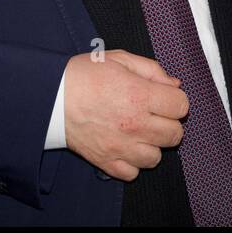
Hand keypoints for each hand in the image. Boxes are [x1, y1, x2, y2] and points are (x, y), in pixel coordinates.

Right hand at [63, 49, 187, 181]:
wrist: (49, 96)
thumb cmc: (82, 74)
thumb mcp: (118, 59)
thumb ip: (151, 70)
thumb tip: (174, 85)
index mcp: (139, 95)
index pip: (181, 106)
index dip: (175, 100)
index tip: (163, 98)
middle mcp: (134, 124)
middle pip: (175, 134)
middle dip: (168, 123)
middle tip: (152, 115)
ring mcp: (121, 147)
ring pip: (156, 158)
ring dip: (151, 145)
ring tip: (137, 132)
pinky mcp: (106, 162)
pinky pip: (132, 173)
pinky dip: (131, 163)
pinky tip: (124, 147)